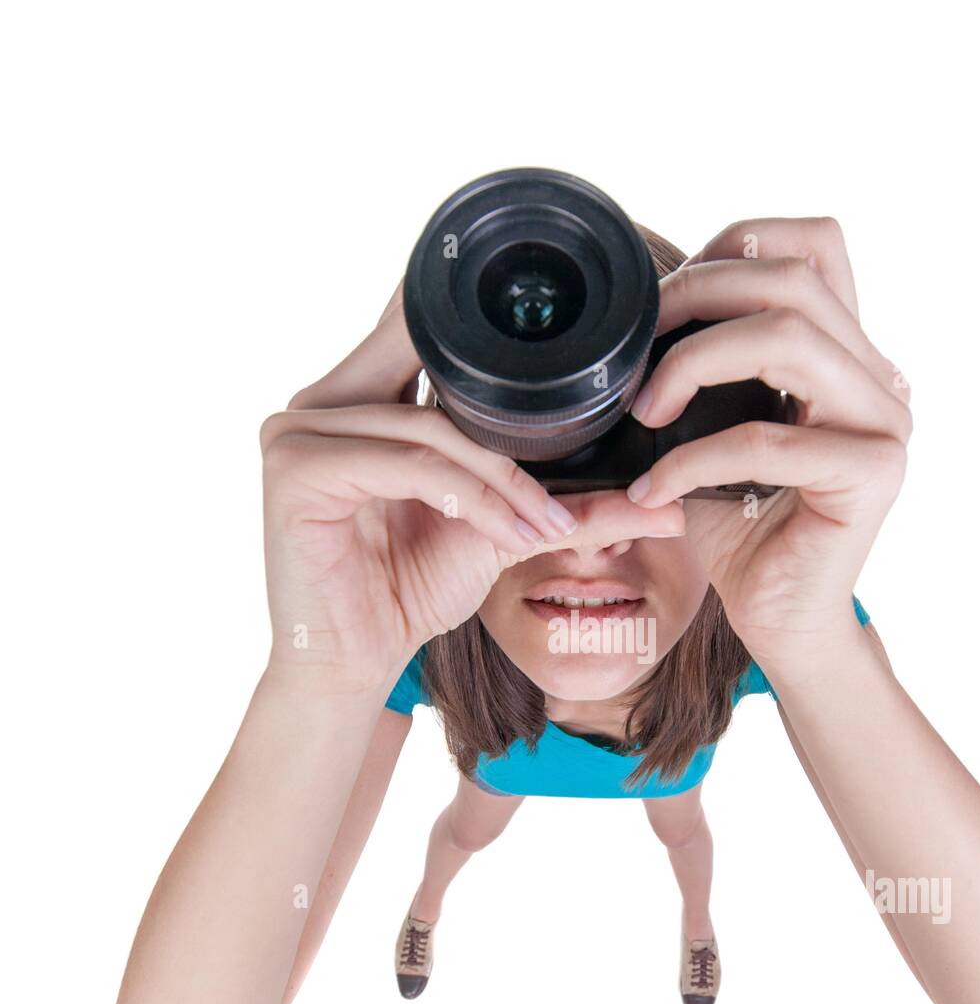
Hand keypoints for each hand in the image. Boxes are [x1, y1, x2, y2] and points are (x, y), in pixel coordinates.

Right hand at [259, 278, 684, 696]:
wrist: (354, 663)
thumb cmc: (409, 592)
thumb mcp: (499, 533)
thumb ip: (566, 506)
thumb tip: (662, 506)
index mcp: (357, 394)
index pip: (428, 339)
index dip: (494, 347)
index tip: (574, 371)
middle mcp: (320, 398)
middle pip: (438, 380)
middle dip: (513, 431)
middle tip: (565, 482)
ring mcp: (294, 429)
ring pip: (431, 430)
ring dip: (502, 481)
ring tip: (543, 526)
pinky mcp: (293, 469)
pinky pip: (407, 465)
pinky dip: (468, 498)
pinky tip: (506, 532)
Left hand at [625, 218, 910, 669]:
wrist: (781, 620)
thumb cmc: (741, 528)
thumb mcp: (712, 427)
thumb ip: (703, 367)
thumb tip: (633, 310)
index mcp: (847, 353)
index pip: (814, 245)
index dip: (735, 245)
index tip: (662, 301)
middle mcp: (878, 377)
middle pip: (793, 280)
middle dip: (697, 298)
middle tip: (633, 353)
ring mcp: (885, 422)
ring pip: (790, 339)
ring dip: (694, 364)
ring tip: (642, 413)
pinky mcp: (872, 474)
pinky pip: (768, 440)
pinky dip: (691, 458)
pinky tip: (653, 489)